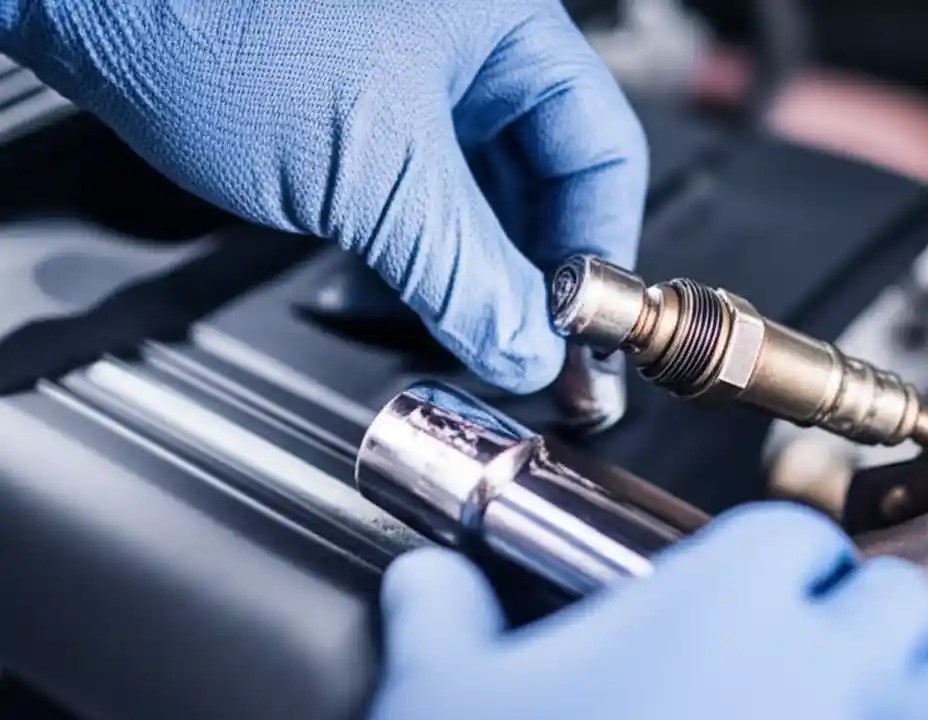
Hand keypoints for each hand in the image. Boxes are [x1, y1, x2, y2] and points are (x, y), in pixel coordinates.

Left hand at [0, 0, 647, 392]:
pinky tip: (430, 301)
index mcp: (507, 23)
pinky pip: (429, 194)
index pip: (601, 147)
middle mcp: (474, 44)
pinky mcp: (366, 111)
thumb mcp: (373, 171)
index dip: (598, 247)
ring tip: (484, 339)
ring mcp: (419, 76)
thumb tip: (524, 346)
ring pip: (486, 192)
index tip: (583, 326)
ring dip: (486, 271)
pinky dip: (433, 252)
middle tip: (540, 352)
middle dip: (540, 272)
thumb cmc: (214, 22)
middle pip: (549, 176)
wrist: (93, 6)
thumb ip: (463, 271)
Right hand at [373, 503, 927, 719]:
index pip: (797, 533)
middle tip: (799, 643)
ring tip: (821, 711)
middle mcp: (814, 667)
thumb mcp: (444, 693)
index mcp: (726, 599)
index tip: (749, 579)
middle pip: (898, 599)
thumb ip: (441, 616)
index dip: (775, 554)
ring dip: (892, 692)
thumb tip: (426, 584)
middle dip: (859, 613)